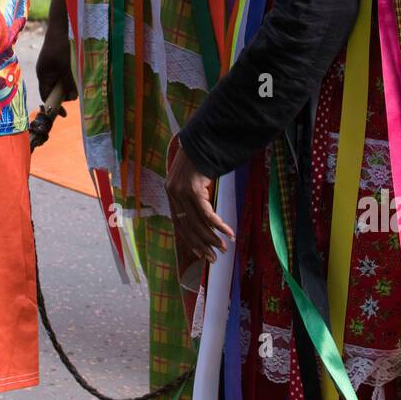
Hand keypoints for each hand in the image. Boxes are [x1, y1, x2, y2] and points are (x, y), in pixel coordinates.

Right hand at [36, 0, 77, 103]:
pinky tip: (74, 76)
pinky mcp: (55, 62)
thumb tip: (72, 98)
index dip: (53, 105)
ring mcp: (49, 67)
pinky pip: (60, 75)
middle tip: (75, 94)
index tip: (63, 114)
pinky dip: (67, 78)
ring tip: (76, 84)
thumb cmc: (60, 47)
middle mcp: (44, 73)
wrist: (59, 28)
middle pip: (53, 90)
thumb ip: (68, 82)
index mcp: (43, 75)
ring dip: (67, 86)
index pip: (46, 96)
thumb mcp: (65, 66)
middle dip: (63, 95)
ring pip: (58, 83)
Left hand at [165, 137, 234, 262]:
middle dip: (201, 245)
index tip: (200, 254)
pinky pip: (208, 214)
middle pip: (188, 228)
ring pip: (198, 224)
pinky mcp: (193, 190)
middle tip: (213, 258)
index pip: (179, 224)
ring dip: (212, 238)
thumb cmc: (199, 161)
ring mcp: (182, 193)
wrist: (201, 141)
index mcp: (171, 195)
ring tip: (223, 248)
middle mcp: (173, 195)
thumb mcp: (191, 181)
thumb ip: (193, 198)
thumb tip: (203, 219)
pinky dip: (219, 225)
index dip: (190, 241)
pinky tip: (228, 233)